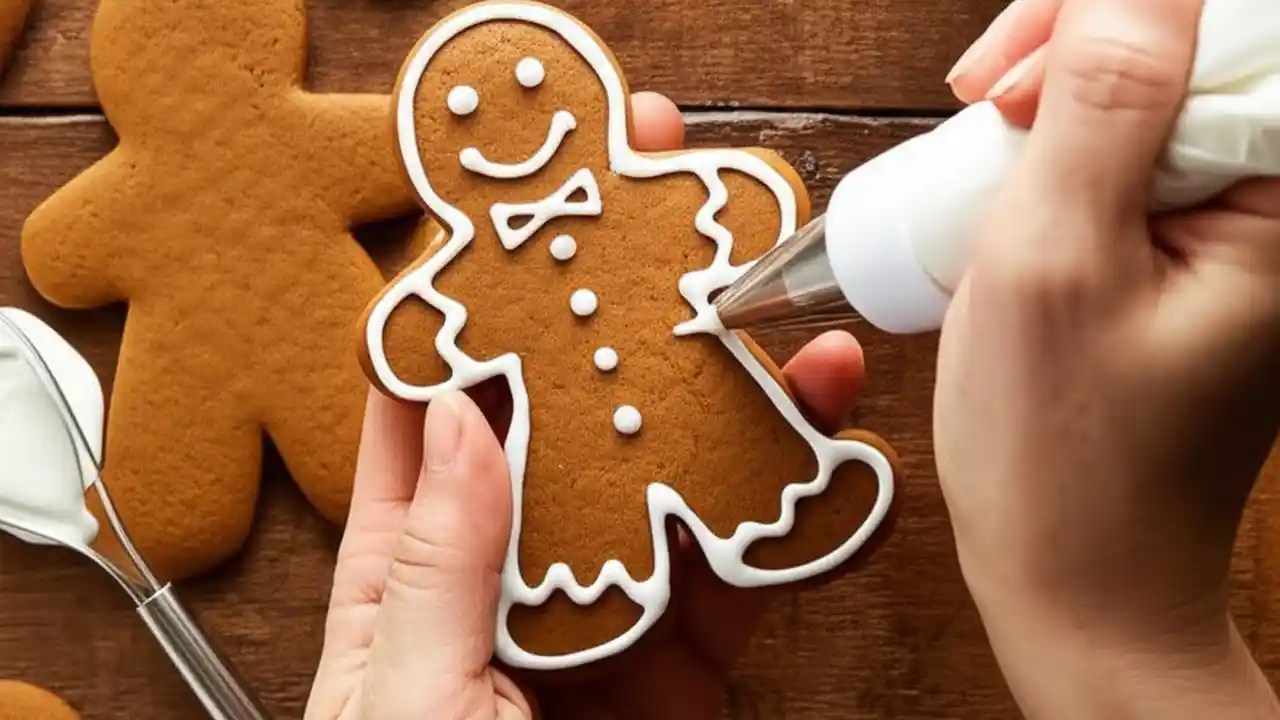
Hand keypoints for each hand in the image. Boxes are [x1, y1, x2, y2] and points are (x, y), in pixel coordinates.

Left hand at [304, 92, 870, 719]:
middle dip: (612, 329)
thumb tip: (461, 424)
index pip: (427, 417)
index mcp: (403, 576)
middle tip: (662, 235)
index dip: (464, 316)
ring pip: (665, 486)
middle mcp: (507, 579)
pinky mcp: (682, 671)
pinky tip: (820, 452)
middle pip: (565, 428)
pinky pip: (736, 577)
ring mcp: (603, 620)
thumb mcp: (407, 699)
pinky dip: (783, 517)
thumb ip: (439, 566)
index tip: (514, 225)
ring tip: (772, 326)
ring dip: (718, 405)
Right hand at [941, 0, 1279, 716]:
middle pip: (1188, 50)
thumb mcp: (1053, 264)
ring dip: (1054, 106)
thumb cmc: (1065, 460)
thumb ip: (1102, 102)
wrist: (1082, 581)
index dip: (1104, 20)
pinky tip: (1012, 195)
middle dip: (1069, 55)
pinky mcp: (1197, 254)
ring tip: (982, 159)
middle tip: (984, 106)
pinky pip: (1133, 158)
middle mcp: (1278, 208)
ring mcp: (1240, 233)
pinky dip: (1059, 158)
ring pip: (1149, 98)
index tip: (1010, 79)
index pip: (1227, 23)